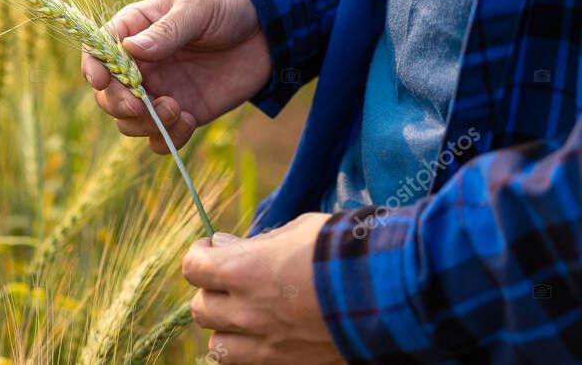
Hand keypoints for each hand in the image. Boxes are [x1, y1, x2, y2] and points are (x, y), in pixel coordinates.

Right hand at [81, 0, 268, 152]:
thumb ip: (167, 31)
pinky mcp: (181, 113)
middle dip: (119, 104)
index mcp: (134, 31)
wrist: (267, 30)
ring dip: (145, 124)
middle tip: (142, 104)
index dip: (93, 67)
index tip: (102, 80)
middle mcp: (140, 66)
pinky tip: (188, 120)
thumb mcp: (197, 8)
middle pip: (107, 95)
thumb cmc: (226, 5)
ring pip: (129, 123)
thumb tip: (131, 50)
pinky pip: (160, 138)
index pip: (98, 51)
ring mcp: (159, 92)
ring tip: (176, 109)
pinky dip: (167, 138)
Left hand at [183, 213, 342, 364]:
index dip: (199, 255)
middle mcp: (246, 311)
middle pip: (200, 308)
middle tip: (230, 280)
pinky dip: (246, 351)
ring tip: (244, 313)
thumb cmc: (342, 252)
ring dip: (225, 327)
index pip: (193, 267)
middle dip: (212, 290)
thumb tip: (225, 245)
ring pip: (217, 344)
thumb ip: (257, 242)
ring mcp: (266, 345)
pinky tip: (262, 335)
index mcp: (243, 271)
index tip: (211, 248)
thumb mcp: (297, 231)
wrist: (389, 294)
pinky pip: (243, 364)